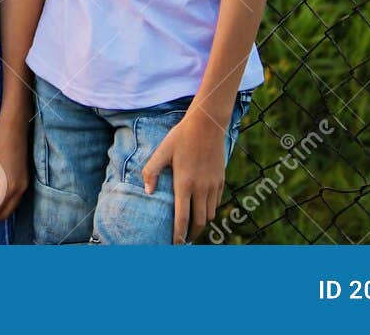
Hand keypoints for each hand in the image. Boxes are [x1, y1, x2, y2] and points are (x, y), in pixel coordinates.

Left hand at [141, 109, 228, 242]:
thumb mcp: (161, 151)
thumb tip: (148, 192)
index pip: (182, 218)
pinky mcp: (221, 180)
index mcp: (184, 184)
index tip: (175, 245)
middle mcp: (201, 188)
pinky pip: (217, 202)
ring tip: (192, 227)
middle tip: (183, 240)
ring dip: (202, 223)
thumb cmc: (180, 137)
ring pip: (210, 214)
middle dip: (192, 234)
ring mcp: (214, 185)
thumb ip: (151, 171)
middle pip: (200, 222)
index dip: (178, 235)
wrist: (207, 124)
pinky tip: (202, 209)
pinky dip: (210, 210)